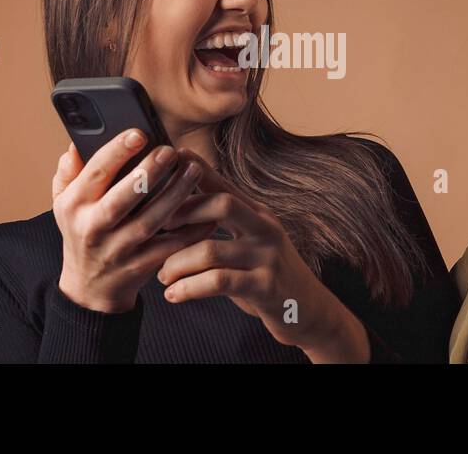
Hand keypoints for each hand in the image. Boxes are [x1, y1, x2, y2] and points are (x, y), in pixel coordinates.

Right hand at [51, 130, 215, 312]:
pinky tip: (208, 211)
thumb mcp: (64, 204)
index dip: (117, 151)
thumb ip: (68, 172)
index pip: (95, 173)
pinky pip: (171, 246)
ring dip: (175, 194)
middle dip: (149, 172)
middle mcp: (94, 227)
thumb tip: (76, 144)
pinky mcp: (141, 265)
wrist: (90, 288)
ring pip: (151, 220)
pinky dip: (192, 230)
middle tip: (171, 151)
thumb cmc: (82, 233)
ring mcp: (119, 249)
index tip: (139, 133)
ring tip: (193, 170)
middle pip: (124, 197)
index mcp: (74, 205)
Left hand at [155, 150, 370, 362]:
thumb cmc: (266, 274)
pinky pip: (219, 282)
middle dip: (184, 212)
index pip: (224, 184)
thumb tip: (180, 204)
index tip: (169, 158)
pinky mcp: (266, 287)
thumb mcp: (250, 242)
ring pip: (211, 249)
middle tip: (159, 228)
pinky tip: (173, 295)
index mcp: (257, 213)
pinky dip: (189, 288)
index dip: (196, 170)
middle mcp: (265, 228)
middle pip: (222, 204)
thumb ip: (224, 223)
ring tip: (162, 276)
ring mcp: (267, 257)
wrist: (308, 310)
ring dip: (177, 263)